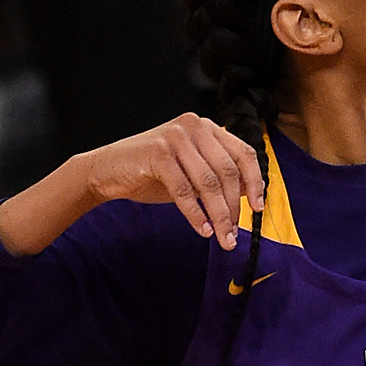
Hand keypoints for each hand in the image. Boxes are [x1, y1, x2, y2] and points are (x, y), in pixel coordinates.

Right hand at [83, 113, 265, 249]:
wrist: (105, 171)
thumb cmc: (152, 173)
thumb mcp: (192, 172)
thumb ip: (218, 177)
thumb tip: (251, 195)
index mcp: (208, 128)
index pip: (243, 153)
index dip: (255, 181)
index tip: (260, 207)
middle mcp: (195, 127)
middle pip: (227, 171)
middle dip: (235, 207)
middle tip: (235, 234)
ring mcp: (176, 138)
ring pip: (208, 183)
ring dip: (219, 215)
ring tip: (224, 238)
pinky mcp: (157, 154)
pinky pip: (184, 190)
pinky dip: (196, 214)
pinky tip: (203, 230)